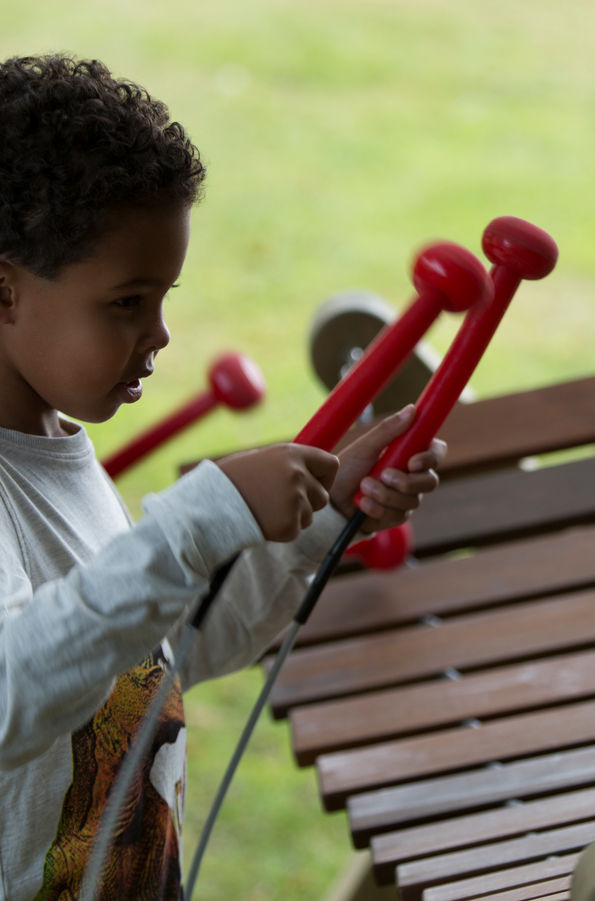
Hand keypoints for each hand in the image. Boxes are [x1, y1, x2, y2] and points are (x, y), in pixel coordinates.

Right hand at [216, 443, 338, 541]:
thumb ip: (291, 463)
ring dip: (294, 516)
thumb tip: (316, 468)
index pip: (331, 464)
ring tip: (267, 510)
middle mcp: (297, 475)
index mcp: (291, 453)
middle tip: (281, 502)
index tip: (315, 484)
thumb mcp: (263, 458)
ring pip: (310, 515)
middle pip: (323, 495)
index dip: (325, 477)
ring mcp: (295, 501)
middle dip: (308, 501)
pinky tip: (264, 521)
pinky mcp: (289, 525)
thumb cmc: (232, 480)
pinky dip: (283, 530)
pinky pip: (297, 530)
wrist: (209, 505)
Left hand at [330, 405, 446, 533]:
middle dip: (406, 482)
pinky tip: (363, 504)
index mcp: (409, 453)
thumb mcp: (365, 446)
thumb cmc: (347, 468)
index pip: (436, 452)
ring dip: (385, 494)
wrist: (331, 498)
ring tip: (363, 487)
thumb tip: (412, 409)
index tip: (412, 462)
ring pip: (413, 501)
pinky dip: (378, 509)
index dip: (431, 457)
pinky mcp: (396, 516)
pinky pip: (399, 516)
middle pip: (430, 481)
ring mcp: (406, 497)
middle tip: (384, 476)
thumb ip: (388, 430)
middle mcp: (413, 476)